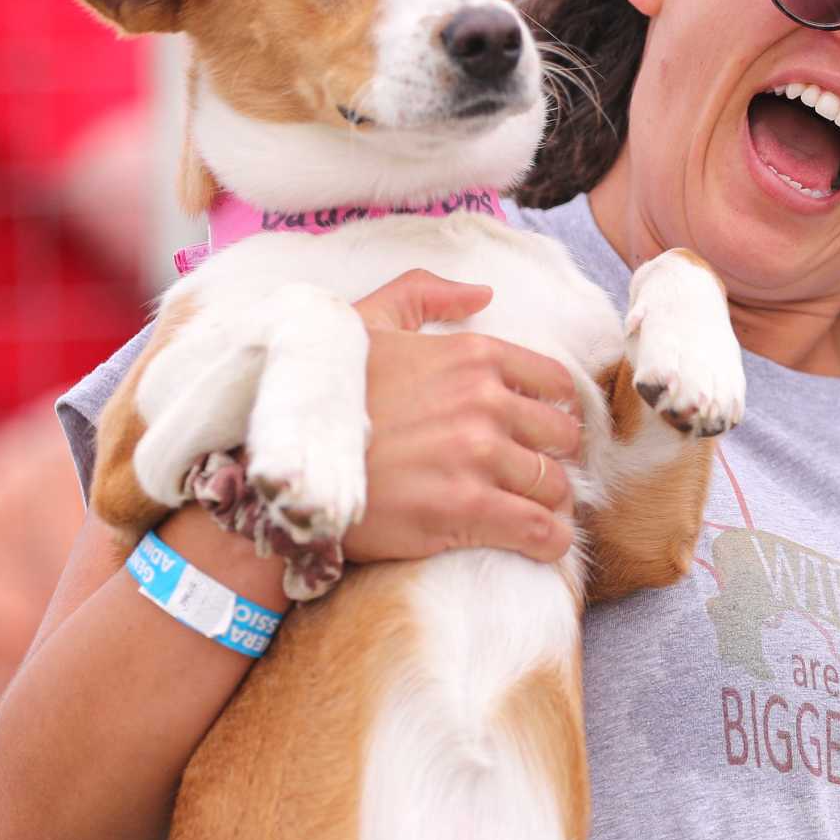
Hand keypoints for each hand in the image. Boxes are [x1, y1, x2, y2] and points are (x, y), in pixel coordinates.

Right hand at [339, 270, 584, 566]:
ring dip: (548, 502)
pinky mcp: (467, 510)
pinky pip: (540, 530)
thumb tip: (481, 294)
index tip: (538, 434)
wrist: (279, 469)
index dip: (550, 411)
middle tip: (531, 478)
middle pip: (560, 437)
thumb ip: (422, 294)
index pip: (553, 383)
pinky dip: (549, 542)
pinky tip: (540, 545)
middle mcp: (483, 400)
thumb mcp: (363, 323)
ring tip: (530, 512)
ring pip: (554, 485)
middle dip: (551, 457)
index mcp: (470, 354)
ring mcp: (477, 455)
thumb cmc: (321, 397)